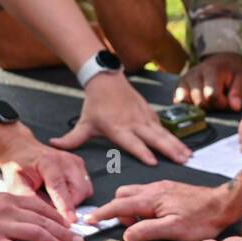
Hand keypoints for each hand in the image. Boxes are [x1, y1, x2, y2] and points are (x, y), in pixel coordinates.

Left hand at [0, 124, 92, 222]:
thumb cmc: (18, 167)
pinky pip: (86, 186)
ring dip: (75, 200)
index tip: (70, 221)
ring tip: (57, 200)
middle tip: (55, 210)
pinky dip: (76, 194)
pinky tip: (62, 194)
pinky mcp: (79, 164)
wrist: (22, 149)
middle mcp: (65, 160)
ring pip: (85, 189)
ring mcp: (74, 161)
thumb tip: (45, 217)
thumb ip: (30, 200)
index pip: (60, 187)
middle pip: (79, 189)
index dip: (66, 205)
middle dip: (71, 205)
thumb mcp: (16, 184)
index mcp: (48, 162)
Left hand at [50, 71, 190, 165]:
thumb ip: (71, 139)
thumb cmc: (95, 105)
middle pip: (154, 138)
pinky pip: (162, 126)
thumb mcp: (83, 124)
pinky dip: (173, 136)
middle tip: (182, 160)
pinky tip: (182, 146)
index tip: (153, 161)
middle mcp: (133, 123)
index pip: (131, 142)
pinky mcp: (148, 113)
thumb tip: (53, 146)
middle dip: (168, 149)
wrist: (105, 79)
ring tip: (188, 156)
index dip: (142, 151)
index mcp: (118, 128)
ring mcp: (143, 117)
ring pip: (162, 132)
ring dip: (176, 144)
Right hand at [83, 180, 237, 240]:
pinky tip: (154, 217)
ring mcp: (160, 187)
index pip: (119, 205)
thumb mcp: (174, 229)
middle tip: (131, 228)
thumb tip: (127, 234)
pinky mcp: (167, 189)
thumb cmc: (201, 217)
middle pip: (122, 195)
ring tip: (146, 224)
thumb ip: (147, 230)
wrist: (222, 203)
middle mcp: (153, 188)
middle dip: (118, 211)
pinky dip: (142, 205)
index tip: (90, 220)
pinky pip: (145, 194)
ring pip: (134, 193)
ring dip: (131, 208)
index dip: (103, 213)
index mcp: (151, 198)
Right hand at [174, 52, 241, 110]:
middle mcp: (195, 73)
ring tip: (209, 99)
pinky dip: (189, 105)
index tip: (227, 100)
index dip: (221, 103)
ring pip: (189, 103)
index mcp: (211, 70)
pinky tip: (198, 101)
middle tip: (219, 99)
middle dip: (211, 106)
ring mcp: (185, 79)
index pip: (212, 95)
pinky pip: (180, 101)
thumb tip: (234, 107)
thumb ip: (239, 92)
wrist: (220, 61)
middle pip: (200, 101)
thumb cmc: (232, 73)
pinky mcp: (179, 86)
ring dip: (201, 106)